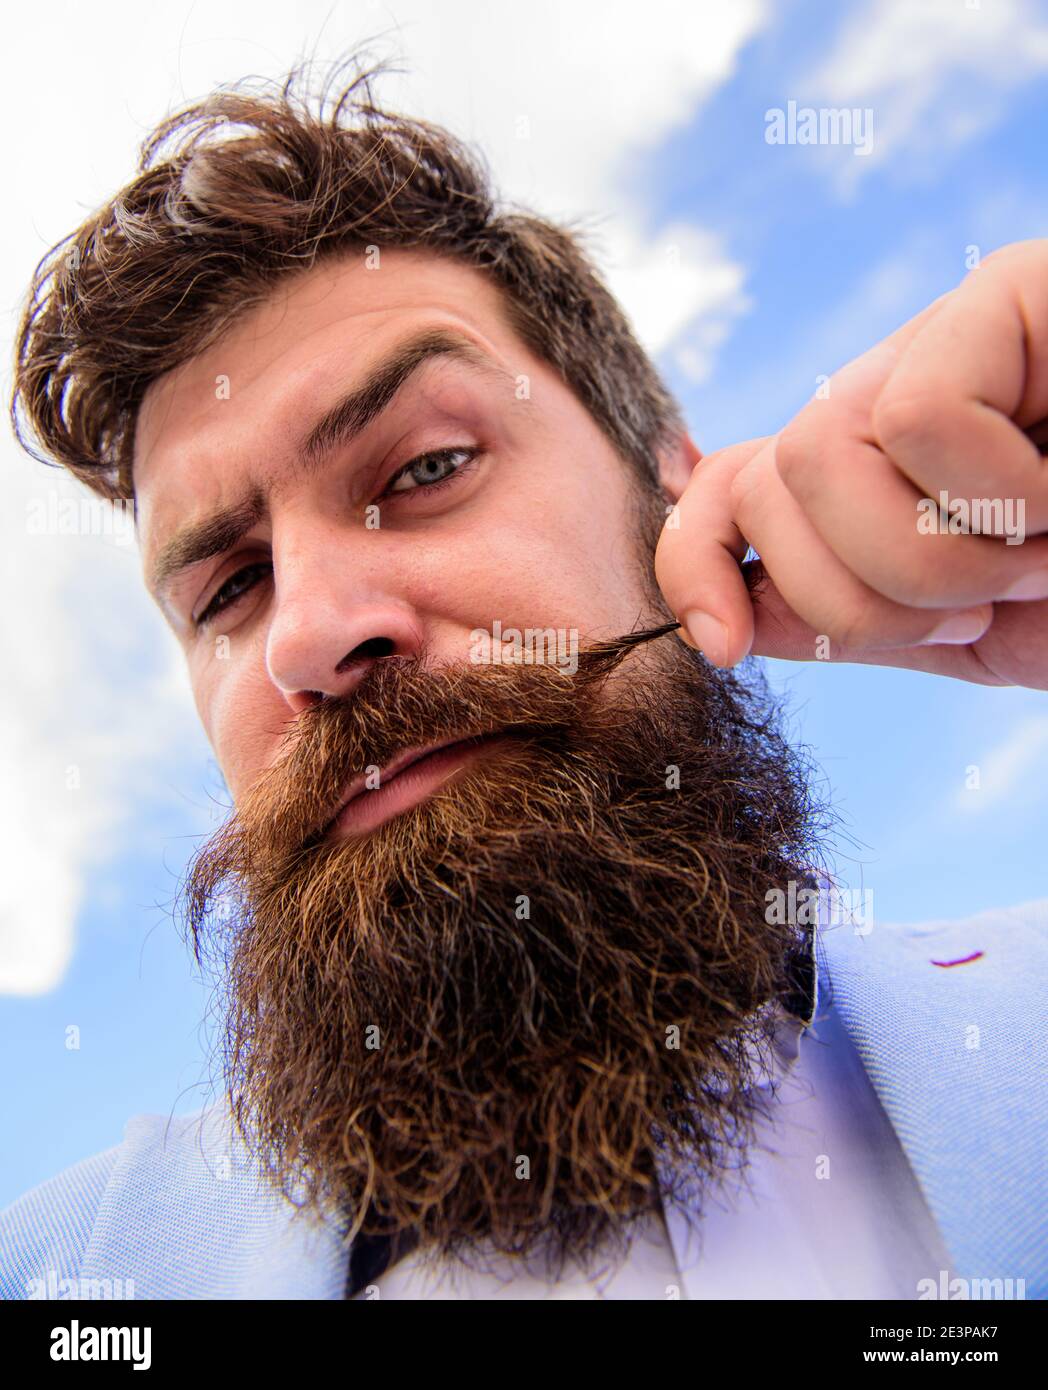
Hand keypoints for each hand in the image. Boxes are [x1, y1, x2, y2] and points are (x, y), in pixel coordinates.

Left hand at [655, 239, 1047, 688]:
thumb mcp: (966, 629)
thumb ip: (848, 615)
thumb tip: (721, 614)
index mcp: (872, 477)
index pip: (729, 489)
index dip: (694, 562)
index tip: (720, 646)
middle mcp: (889, 398)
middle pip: (769, 485)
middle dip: (866, 593)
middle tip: (986, 595)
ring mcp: (945, 338)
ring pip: (819, 451)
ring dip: (938, 557)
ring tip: (1036, 552)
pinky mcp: (1005, 294)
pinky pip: (916, 413)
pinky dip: (994, 493)